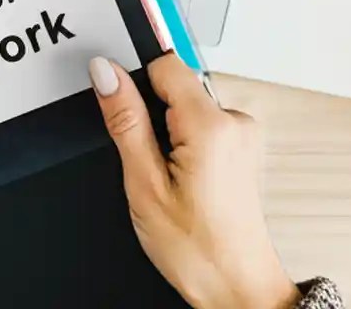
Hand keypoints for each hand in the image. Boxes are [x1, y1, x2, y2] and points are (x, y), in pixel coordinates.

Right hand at [88, 55, 298, 308]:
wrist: (237, 286)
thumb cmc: (197, 250)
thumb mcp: (144, 184)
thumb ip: (125, 120)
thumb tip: (106, 74)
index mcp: (211, 126)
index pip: (166, 64)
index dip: (135, 81)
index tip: (120, 104)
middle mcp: (235, 123)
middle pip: (177, 86)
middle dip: (153, 116)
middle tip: (149, 163)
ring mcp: (244, 135)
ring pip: (188, 108)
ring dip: (171, 134)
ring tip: (171, 180)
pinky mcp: (244, 148)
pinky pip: (205, 127)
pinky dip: (187, 146)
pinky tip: (186, 182)